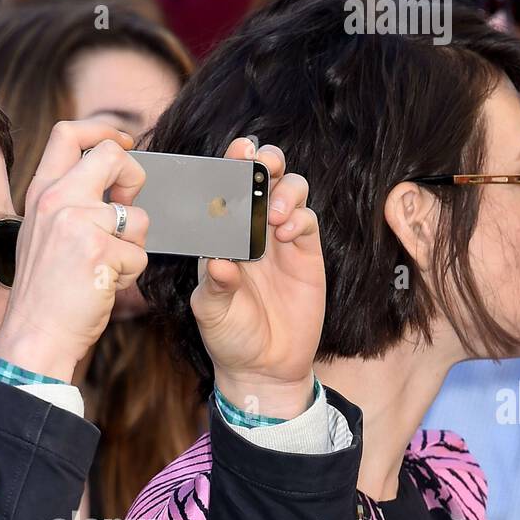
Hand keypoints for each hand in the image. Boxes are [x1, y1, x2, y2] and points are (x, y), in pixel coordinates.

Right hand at [0, 120, 148, 381]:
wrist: (34, 338)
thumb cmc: (44, 296)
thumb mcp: (42, 237)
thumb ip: (68, 206)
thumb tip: (110, 190)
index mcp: (41, 194)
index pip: (69, 133)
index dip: (104, 130)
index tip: (124, 143)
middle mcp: (57, 200)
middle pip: (113, 156)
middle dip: (134, 178)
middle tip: (127, 208)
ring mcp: (78, 222)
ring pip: (137, 217)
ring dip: (133, 247)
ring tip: (106, 270)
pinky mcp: (100, 250)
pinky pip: (139, 255)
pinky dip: (129, 276)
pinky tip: (104, 288)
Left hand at [192, 139, 324, 420]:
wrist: (264, 368)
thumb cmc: (230, 338)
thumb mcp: (212, 315)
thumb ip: (214, 286)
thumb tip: (219, 261)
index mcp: (221, 236)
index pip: (226, 190)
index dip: (232, 166)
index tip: (236, 151)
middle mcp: (251, 231)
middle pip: (263, 178)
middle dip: (264, 162)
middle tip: (261, 165)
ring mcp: (281, 241)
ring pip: (290, 191)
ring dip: (284, 190)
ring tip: (272, 214)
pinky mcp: (307, 254)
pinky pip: (308, 221)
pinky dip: (300, 217)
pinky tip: (287, 232)